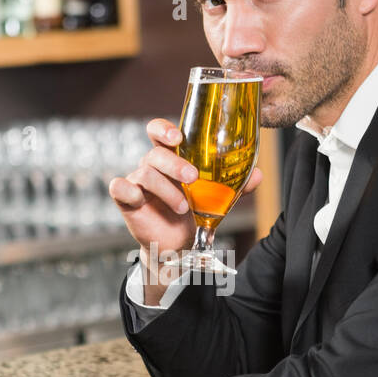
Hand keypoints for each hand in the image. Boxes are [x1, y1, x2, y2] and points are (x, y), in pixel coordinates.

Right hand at [108, 117, 262, 260]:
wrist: (179, 247)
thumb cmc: (195, 214)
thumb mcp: (216, 198)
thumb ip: (235, 186)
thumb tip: (258, 174)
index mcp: (171, 157)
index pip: (160, 132)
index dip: (165, 129)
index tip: (178, 137)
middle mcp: (152, 165)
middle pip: (155, 153)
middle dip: (175, 163)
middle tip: (193, 178)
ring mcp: (138, 181)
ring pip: (145, 172)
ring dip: (167, 190)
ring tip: (184, 208)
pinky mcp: (127, 200)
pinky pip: (119, 187)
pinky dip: (129, 190)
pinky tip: (141, 200)